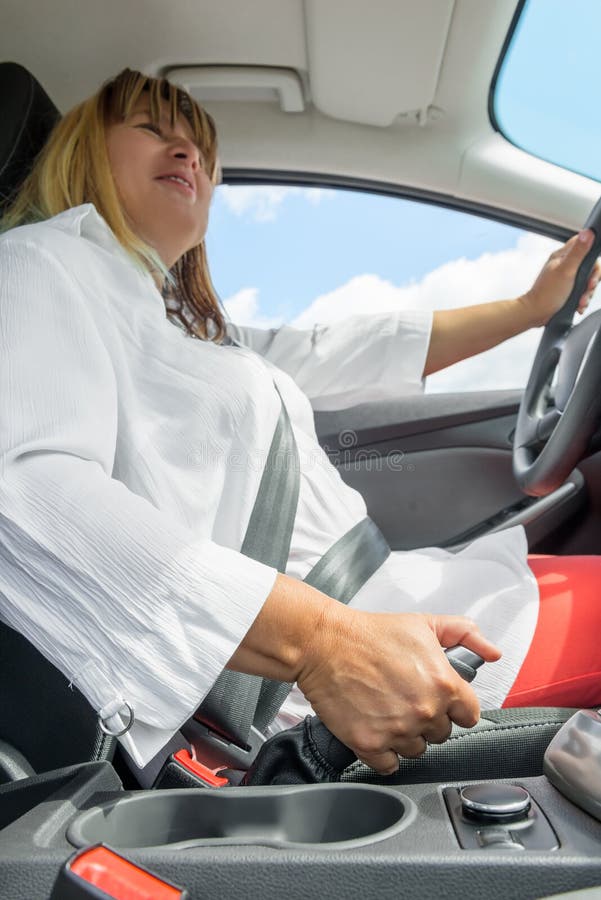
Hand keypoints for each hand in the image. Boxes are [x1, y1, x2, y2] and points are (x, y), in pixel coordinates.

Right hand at [297, 607, 500, 774]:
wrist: (324, 643)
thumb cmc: (370, 633)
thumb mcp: (424, 623)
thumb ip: (464, 634)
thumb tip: (492, 653)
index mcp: (444, 684)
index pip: (469, 715)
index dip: (454, 707)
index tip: (440, 700)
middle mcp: (424, 711)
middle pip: (442, 734)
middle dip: (428, 719)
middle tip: (406, 698)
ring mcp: (397, 731)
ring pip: (417, 750)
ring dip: (406, 736)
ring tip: (388, 710)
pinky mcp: (370, 744)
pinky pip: (390, 765)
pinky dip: (384, 753)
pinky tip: (376, 728)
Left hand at [519, 229, 600, 327]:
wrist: (535, 314)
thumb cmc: (547, 294)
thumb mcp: (566, 271)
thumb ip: (578, 252)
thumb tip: (588, 232)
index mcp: (562, 256)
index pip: (584, 244)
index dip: (592, 257)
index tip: (592, 272)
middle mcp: (564, 264)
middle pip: (589, 265)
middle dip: (592, 280)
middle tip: (588, 288)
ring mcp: (565, 277)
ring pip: (586, 280)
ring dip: (587, 293)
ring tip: (581, 302)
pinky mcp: (566, 289)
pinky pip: (581, 291)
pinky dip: (582, 299)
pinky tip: (578, 305)